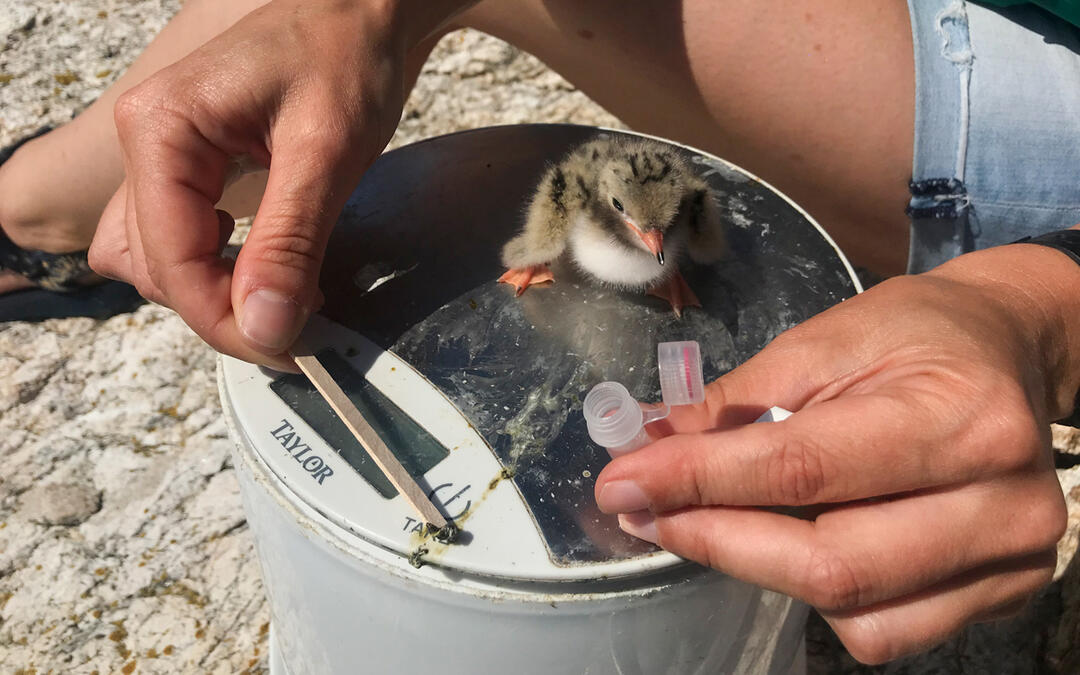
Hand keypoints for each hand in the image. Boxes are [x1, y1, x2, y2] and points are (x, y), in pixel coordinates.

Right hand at [88, 0, 468, 368]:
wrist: (364, 9)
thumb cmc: (346, 55)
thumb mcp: (326, 153)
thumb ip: (289, 242)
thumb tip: (264, 328)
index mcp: (161, 129)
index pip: (169, 259)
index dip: (222, 319)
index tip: (287, 349)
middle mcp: (147, 141)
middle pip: (155, 266)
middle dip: (221, 310)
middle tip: (297, 329)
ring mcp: (164, 154)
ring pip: (159, 258)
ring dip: (214, 294)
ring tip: (286, 299)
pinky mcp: (191, 165)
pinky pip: (180, 236)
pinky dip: (218, 268)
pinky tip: (269, 271)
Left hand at [595, 242, 1079, 663]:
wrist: (1008, 353)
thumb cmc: (916, 335)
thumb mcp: (823, 341)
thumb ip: (737, 403)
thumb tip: (649, 451)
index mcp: (960, 416)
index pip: (803, 469)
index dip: (699, 482)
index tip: (624, 483)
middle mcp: (1001, 501)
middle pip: (830, 563)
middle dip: (716, 539)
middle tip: (647, 511)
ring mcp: (1012, 560)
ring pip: (853, 610)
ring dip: (761, 569)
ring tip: (717, 518)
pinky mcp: (1005, 595)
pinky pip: (885, 630)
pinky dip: (822, 598)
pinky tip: (795, 543)